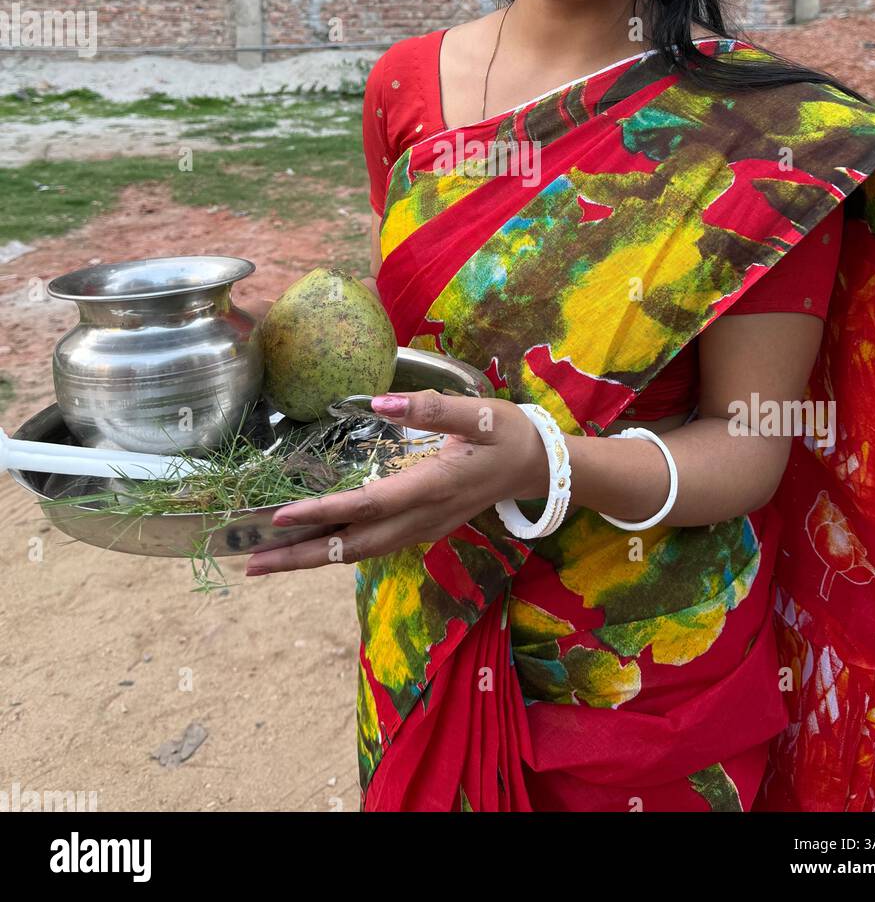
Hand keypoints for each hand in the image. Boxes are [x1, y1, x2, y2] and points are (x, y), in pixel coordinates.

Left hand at [244, 390, 548, 574]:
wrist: (537, 467)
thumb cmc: (507, 433)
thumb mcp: (478, 412)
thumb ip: (430, 408)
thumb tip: (380, 399)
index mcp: (431, 487)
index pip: (366, 505)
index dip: (323, 512)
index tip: (279, 516)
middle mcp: (421, 518)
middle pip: (352, 545)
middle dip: (299, 555)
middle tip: (249, 561)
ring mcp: (420, 529)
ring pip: (358, 553)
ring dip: (310, 560)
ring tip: (264, 562)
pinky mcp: (420, 529)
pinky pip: (369, 547)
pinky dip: (333, 552)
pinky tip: (309, 548)